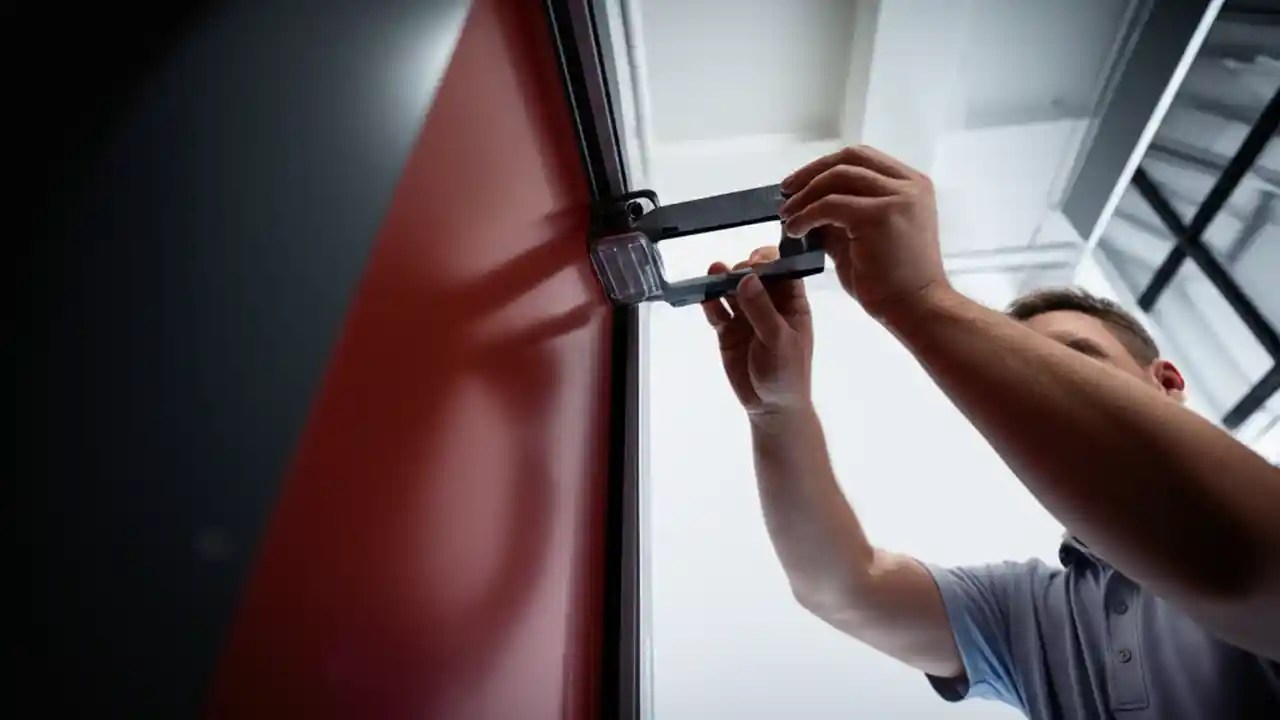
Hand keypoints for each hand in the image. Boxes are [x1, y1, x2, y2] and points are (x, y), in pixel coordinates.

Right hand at [701, 246, 812, 415]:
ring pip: (733, 291)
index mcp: (791, 304)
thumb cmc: (786, 373)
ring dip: (723, 281)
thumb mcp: (779, 340)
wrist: (771, 407)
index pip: (784, 272)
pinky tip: (703, 294)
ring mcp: (747, 316)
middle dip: (744, 270)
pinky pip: (717, 311)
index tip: (756, 260)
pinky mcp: (728, 330)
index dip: (771, 262)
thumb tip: (747, 278)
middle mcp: (769, 305)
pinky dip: (710, 302)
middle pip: (755, 277)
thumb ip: (762, 309)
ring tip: (713, 273)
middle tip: (734, 272)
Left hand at [779, 145, 948, 323]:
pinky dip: (807, 214)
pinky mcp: (880, 216)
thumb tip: (806, 204)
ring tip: (787, 215)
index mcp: (911, 185)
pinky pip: (831, 204)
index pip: (862, 158)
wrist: (916, 308)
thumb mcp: (864, 237)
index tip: (799, 183)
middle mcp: (909, 184)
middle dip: (812, 172)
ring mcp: (898, 197)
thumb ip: (841, 217)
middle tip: (786, 191)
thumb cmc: (892, 281)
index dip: (825, 166)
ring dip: (806, 194)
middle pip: (851, 158)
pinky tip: (795, 230)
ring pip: (838, 177)